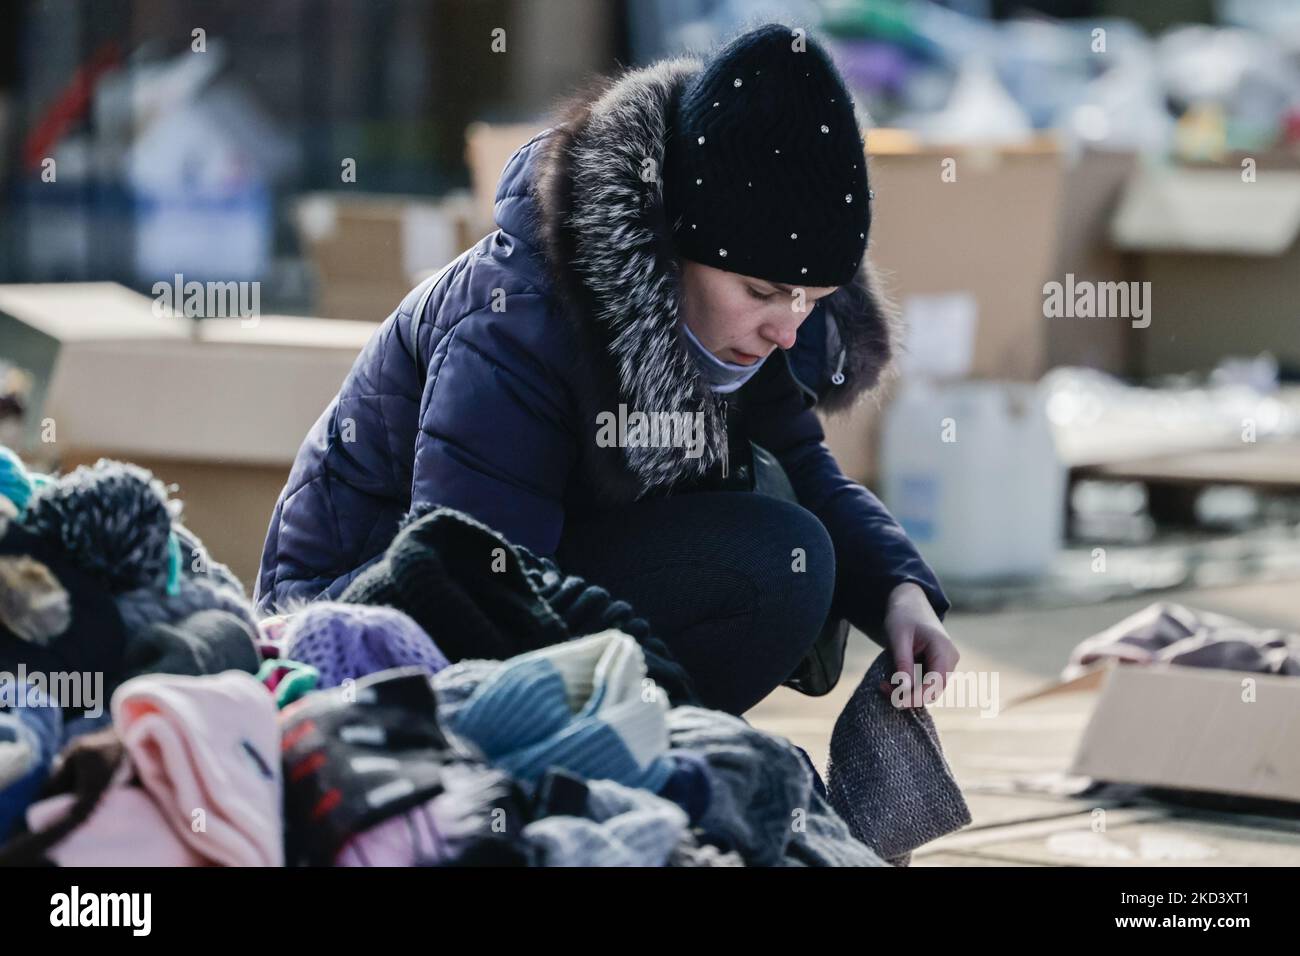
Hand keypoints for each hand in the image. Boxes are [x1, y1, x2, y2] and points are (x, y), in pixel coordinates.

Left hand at [877, 582, 959, 707]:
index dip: (916, 697)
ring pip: (928, 690)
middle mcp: (950, 660)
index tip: (895, 702)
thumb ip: (902, 663)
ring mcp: (946, 664)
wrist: (910, 602)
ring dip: (907, 691)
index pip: (935, 684)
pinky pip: (925, 683)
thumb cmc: (903, 615)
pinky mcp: (938, 666)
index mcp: (943, 650)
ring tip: (885, 682)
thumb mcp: (898, 638)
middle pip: (933, 691)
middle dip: (908, 695)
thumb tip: (905, 690)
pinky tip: (894, 678)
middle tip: (882, 687)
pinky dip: (910, 685)